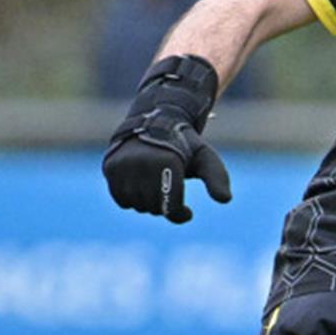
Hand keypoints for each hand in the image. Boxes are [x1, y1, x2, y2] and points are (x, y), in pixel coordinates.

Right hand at [102, 54, 232, 223]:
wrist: (155, 120)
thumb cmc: (185, 144)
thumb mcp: (206, 158)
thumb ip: (217, 178)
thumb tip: (225, 199)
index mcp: (168, 162)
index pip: (171, 207)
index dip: (180, 214)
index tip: (187, 212)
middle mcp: (142, 162)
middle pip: (152, 208)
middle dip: (164, 207)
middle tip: (169, 194)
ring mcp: (123, 164)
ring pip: (135, 205)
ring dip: (147, 203)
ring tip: (156, 188)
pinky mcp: (110, 167)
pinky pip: (120, 199)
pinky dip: (130, 198)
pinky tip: (141, 186)